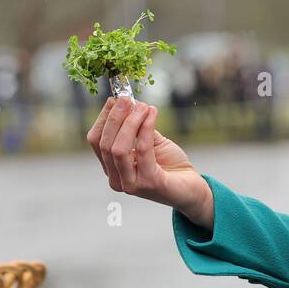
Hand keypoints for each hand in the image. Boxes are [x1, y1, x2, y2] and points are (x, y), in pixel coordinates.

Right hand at [87, 97, 203, 211]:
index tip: (115, 98)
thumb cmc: (170, 165)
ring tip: (143, 106)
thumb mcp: (150, 142)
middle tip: (127, 98)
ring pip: (118, 148)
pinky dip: (146, 128)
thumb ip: (136, 128)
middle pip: (104, 144)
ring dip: (130, 122)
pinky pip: (143, 150)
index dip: (103, 117)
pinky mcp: (149, 183)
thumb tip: (127, 103)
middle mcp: (116, 179)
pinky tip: (152, 114)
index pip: (96, 140)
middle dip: (115, 117)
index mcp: (111, 168)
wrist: (192, 189)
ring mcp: (130, 184)